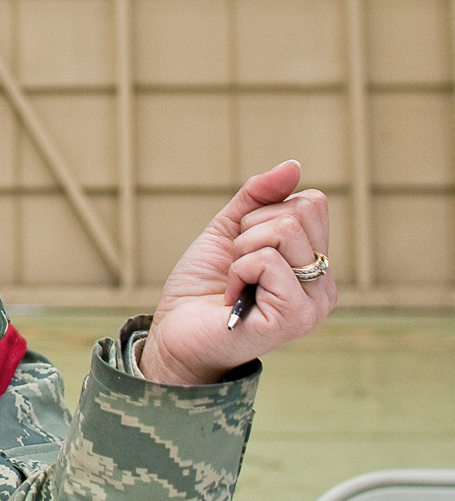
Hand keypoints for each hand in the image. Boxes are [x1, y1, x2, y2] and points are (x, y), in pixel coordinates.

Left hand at [138, 160, 336, 385]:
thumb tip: (293, 166)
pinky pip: (268, 259)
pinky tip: (233, 298)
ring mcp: (314, 303)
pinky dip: (238, 270)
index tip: (242, 246)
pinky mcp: (296, 317)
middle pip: (300, 212)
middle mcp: (324, 285)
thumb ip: (259, 197)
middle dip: (250, 228)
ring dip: (242, 250)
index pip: (311, 202)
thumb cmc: (202, 287)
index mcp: (315, 264)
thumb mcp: (229, 229)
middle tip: (236, 265)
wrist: (175, 334)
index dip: (263, 213)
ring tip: (235, 281)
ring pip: (285, 230)